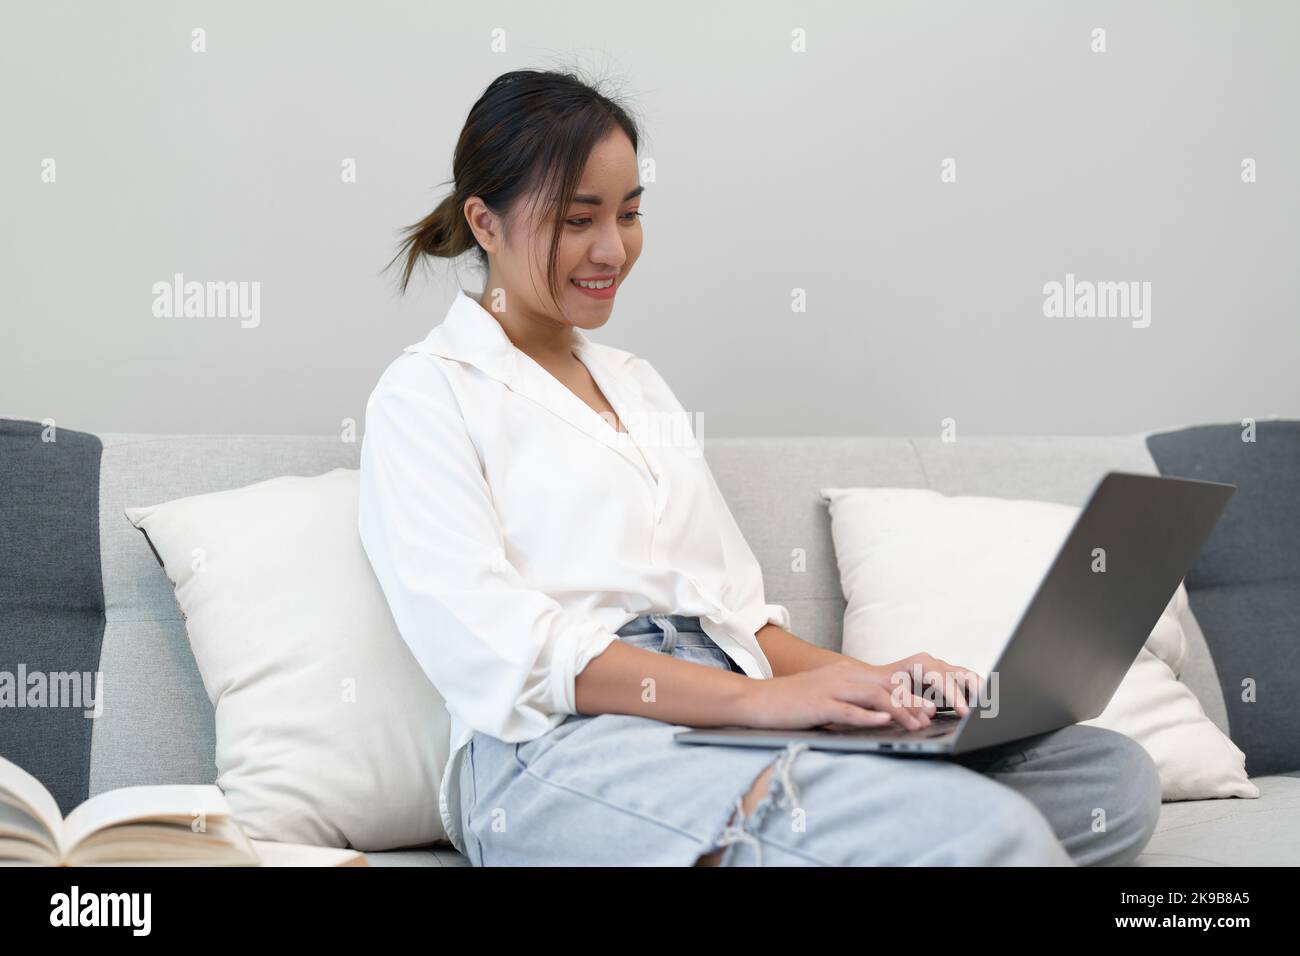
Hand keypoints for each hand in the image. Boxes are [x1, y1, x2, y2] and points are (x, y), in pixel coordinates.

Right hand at [737, 658, 937, 731]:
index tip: (927, 707)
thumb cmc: (791, 702)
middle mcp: (841, 676)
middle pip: (885, 685)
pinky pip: (847, 709)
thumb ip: (850, 701)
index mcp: (844, 673)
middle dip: (911, 701)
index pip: (884, 680)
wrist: (757, 699)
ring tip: (915, 724)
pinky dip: (868, 716)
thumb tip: (878, 715)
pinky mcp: (818, 704)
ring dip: (898, 710)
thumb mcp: (825, 696)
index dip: (909, 693)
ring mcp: (829, 689)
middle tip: (930, 716)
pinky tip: (883, 722)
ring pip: (873, 696)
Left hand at [872, 652, 983, 716]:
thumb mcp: (890, 693)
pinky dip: (973, 698)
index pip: (943, 678)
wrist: (875, 679)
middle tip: (987, 710)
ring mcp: (942, 671)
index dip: (956, 695)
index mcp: (921, 663)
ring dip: (979, 694)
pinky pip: (965, 687)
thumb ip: (908, 703)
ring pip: (968, 679)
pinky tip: (978, 712)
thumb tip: (929, 714)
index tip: (965, 713)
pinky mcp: (946, 682)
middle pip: (964, 674)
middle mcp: (935, 664)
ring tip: (988, 713)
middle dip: (978, 690)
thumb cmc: (881, 685)